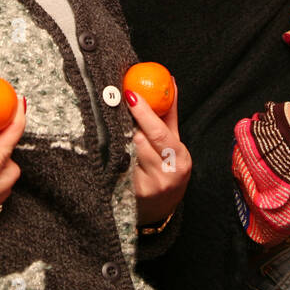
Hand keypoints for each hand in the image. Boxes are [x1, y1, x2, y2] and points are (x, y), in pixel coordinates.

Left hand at [125, 83, 190, 225]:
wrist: (160, 209)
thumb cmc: (168, 169)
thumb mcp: (174, 143)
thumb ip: (169, 113)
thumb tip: (169, 80)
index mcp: (180, 160)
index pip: (159, 133)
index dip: (144, 113)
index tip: (130, 94)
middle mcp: (165, 176)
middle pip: (138, 141)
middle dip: (127, 123)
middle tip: (115, 104)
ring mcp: (146, 188)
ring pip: (125, 152)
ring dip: (119, 138)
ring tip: (115, 128)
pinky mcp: (128, 195)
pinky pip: (116, 167)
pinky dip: (113, 154)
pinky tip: (110, 148)